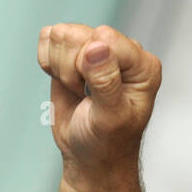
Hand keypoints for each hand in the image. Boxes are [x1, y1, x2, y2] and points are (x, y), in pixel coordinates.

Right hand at [37, 23, 161, 181]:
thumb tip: (97, 47)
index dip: (88, 65)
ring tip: (78, 91)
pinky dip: (49, 64)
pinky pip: (48, 38)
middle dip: (72, 70)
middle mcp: (122, 50)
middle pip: (78, 34)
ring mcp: (97, 47)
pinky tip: (67, 83)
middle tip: (84, 95)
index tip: (94, 95)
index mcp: (143, 65)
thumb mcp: (111, 118)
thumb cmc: (107, 143)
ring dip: (61, 69)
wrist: (90, 157)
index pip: (104, 38)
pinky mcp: (73, 49)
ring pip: (61, 35)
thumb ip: (106, 83)